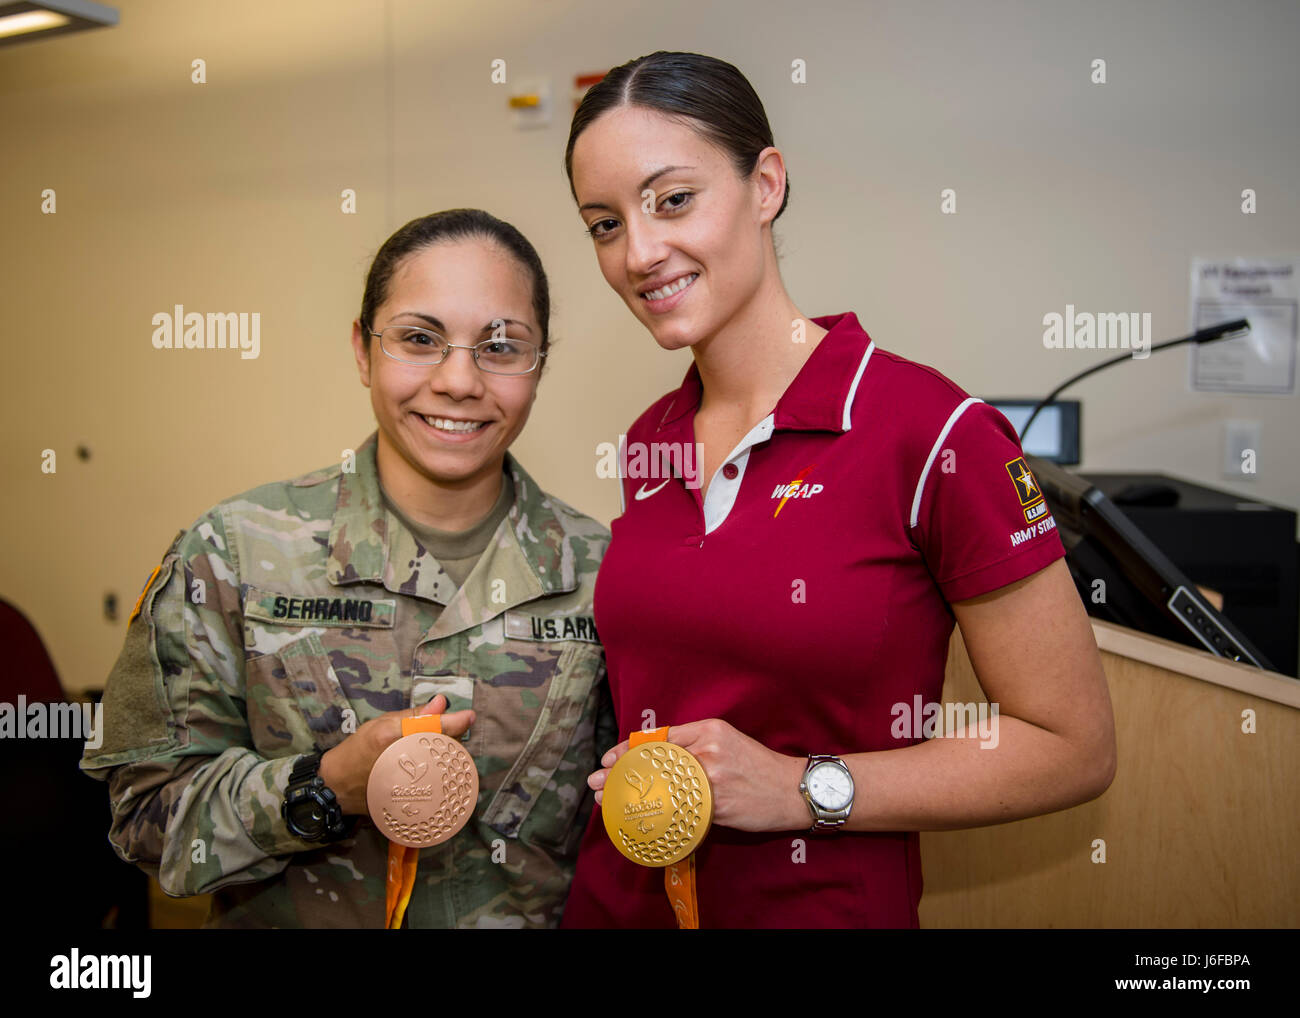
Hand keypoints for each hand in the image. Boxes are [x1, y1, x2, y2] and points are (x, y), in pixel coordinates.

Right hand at [318, 695, 475, 815]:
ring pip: (440, 768)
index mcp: (389, 736)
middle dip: (451, 741)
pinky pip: (433, 785)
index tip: (469, 716)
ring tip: (440, 752)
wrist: (337, 787)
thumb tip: (441, 703)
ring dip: (447, 758)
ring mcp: (403, 784)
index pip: (429, 727)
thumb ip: (413, 714)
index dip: (453, 722)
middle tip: (450, 735)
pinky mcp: (406, 799)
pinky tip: (438, 770)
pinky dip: (439, 775)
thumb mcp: (382, 724)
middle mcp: (398, 759)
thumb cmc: (358, 750)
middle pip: (440, 749)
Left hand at [589, 719, 807, 832]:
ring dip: (633, 798)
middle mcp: (707, 749)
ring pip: (663, 787)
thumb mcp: (726, 742)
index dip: (627, 750)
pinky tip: (645, 821)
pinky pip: (682, 811)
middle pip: (653, 762)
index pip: (658, 738)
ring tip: (611, 805)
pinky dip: (661, 816)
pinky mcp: (717, 805)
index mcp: (708, 729)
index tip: (608, 761)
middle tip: (596, 785)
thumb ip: (693, 747)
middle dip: (620, 775)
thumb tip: (654, 759)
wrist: (793, 790)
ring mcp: (711, 778)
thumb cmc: (758, 767)